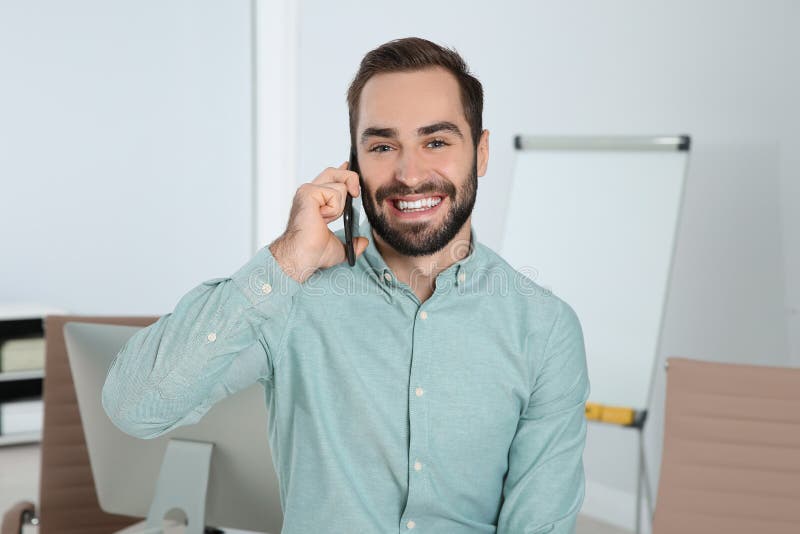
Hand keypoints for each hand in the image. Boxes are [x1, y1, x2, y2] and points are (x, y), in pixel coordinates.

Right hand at [269, 161, 368, 282]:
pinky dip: (334, 208)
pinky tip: (321, 217)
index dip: (343, 172)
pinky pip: (334, 193)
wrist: (303, 257)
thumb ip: (352, 242)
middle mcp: (310, 193)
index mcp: (315, 201)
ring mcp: (308, 191)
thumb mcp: (340, 247)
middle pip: (335, 172)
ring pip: (340, 184)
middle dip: (351, 180)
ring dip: (340, 205)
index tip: (349, 166)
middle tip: (355, 196)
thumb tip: (363, 242)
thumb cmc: (313, 253)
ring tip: (326, 219)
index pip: (331, 178)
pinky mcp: (308, 192)